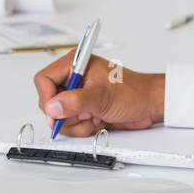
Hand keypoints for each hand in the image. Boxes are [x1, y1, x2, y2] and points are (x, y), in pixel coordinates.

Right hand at [33, 51, 164, 136]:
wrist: (149, 106)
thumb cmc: (133, 92)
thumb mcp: (102, 96)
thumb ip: (75, 101)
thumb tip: (53, 107)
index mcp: (75, 64)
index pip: (44, 79)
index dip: (47, 97)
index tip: (57, 111)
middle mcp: (73, 79)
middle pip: (48, 101)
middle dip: (65, 114)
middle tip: (84, 114)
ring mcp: (77, 96)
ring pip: (58, 116)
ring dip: (76, 123)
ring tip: (94, 117)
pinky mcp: (82, 110)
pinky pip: (70, 124)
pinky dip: (82, 128)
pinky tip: (97, 121)